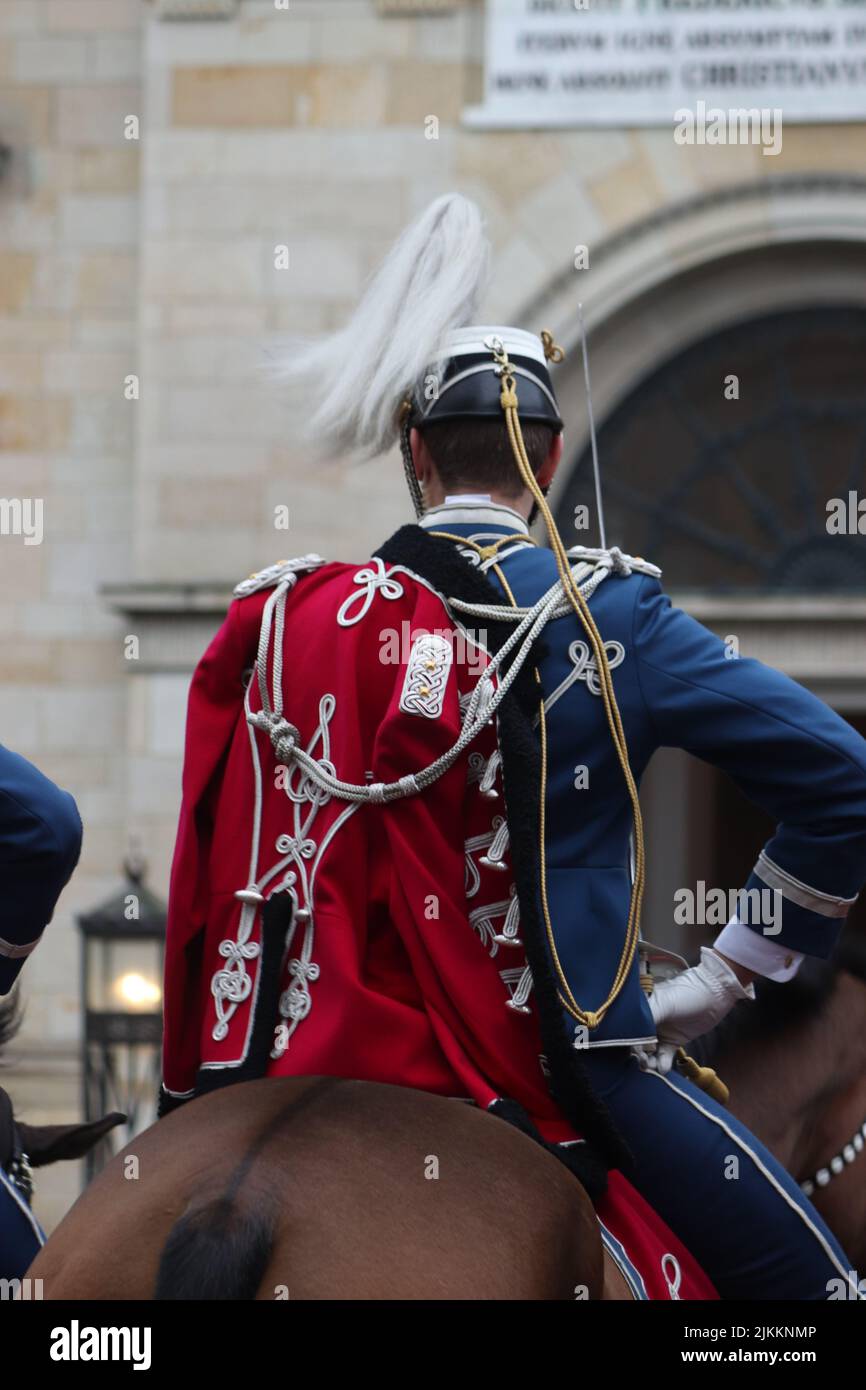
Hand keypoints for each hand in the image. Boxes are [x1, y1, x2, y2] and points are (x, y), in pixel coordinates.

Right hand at [635, 946, 754, 1074]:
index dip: (628, 1039)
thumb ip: (649, 1016)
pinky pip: (664, 1055)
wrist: (715, 996)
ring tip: (652, 1068)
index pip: (630, 1025)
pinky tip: (663, 1069)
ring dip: (649, 1061)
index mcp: (642, 1007)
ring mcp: (661, 1031)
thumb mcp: (666, 1002)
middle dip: (639, 1053)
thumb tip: (632, 1035)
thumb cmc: (687, 993)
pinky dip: (662, 1063)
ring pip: (649, 1050)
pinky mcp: (673, 1041)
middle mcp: (649, 1020)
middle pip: (638, 1040)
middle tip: (643, 1062)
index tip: (632, 1050)